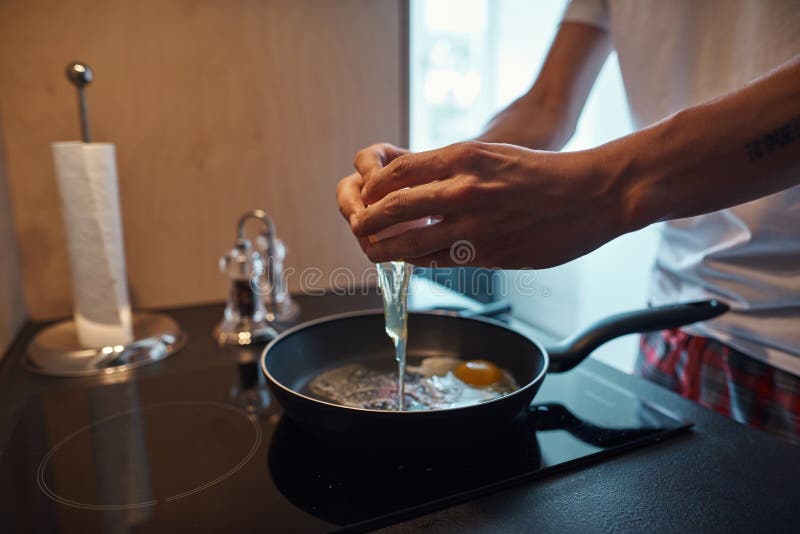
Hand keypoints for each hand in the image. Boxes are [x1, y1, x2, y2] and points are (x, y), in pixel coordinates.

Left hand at [349, 141, 627, 267]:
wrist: (591, 195)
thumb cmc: (544, 173)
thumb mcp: (494, 155)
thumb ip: (454, 171)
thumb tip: (415, 189)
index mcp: (464, 157)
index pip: (398, 172)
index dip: (373, 188)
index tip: (365, 197)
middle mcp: (464, 189)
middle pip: (395, 207)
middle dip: (368, 221)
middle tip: (358, 227)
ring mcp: (475, 224)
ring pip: (411, 242)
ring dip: (385, 248)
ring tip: (372, 250)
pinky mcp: (489, 254)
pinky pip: (440, 261)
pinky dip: (418, 262)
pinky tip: (409, 262)